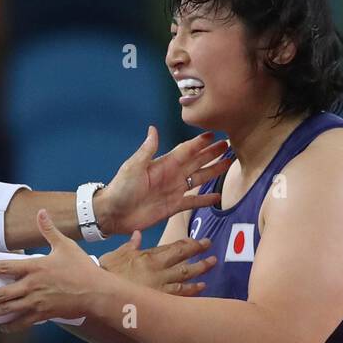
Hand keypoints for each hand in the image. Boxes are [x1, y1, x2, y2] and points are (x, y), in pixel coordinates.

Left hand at [0, 209, 115, 330]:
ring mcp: (36, 302)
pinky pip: (23, 322)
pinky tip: (1, 327)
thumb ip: (49, 230)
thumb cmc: (82, 268)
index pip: (3, 266)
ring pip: (7, 310)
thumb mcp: (65, 245)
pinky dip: (11, 326)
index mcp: (34, 267)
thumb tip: (41, 212)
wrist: (97, 292)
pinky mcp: (44, 314)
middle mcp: (31, 285)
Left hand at [94, 127, 231, 235]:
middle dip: (212, 154)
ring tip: (228, 164)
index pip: (187, 150)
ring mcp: (174, 191)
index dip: (200, 143)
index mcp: (164, 164)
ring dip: (213, 171)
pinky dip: (205, 199)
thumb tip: (153, 128)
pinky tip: (217, 196)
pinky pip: (193, 201)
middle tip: (229, 145)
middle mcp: (172, 175)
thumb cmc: (120, 189)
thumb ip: (147, 150)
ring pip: (199, 179)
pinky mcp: (173, 207)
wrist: (113, 214)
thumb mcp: (134, 166)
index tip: (214, 135)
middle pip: (197, 161)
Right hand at [103, 232, 216, 293]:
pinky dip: (192, 291)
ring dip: (200, 271)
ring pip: (185, 277)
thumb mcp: (116, 254)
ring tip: (210, 265)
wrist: (101, 294)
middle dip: (200, 254)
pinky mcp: (159, 300)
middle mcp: (158, 270)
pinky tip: (201, 288)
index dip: (190, 244)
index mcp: (149, 256)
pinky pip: (180, 295)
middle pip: (184, 261)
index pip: (175, 247)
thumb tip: (138, 234)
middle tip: (211, 251)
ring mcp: (160, 286)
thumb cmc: (107, 272)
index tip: (200, 242)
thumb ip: (130, 245)